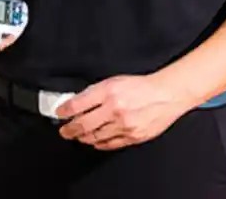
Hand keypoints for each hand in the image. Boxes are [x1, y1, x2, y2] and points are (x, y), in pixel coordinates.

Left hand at [55, 74, 187, 150]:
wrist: (166, 94)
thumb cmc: (141, 86)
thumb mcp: (115, 81)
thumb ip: (96, 92)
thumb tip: (77, 103)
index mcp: (108, 91)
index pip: (78, 104)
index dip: (64, 111)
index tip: (59, 113)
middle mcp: (114, 109)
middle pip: (83, 124)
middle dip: (69, 129)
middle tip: (64, 131)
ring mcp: (124, 125)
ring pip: (95, 137)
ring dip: (83, 137)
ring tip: (78, 136)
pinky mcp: (133, 137)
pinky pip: (110, 144)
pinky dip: (99, 144)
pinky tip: (95, 142)